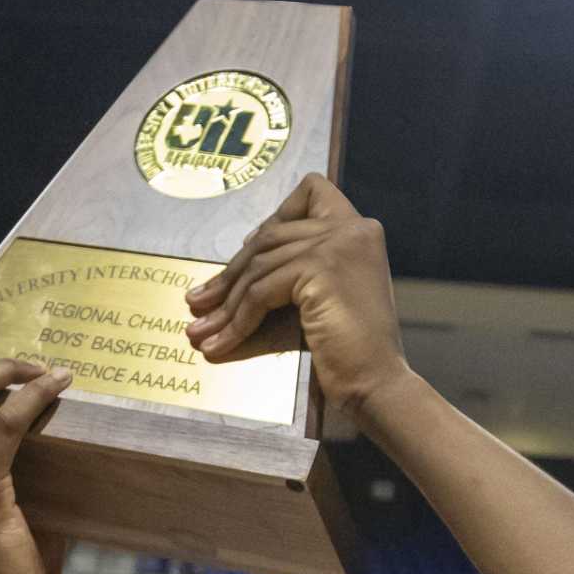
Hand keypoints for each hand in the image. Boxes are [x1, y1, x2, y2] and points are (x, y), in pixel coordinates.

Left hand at [182, 174, 412, 415]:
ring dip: (225, 303)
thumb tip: (207, 296)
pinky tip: (222, 344)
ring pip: (260, 265)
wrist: (375, 382)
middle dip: (230, 273)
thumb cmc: (345, 352)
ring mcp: (340, 244)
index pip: (312, 191)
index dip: (274, 216)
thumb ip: (274, 284)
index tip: (246, 250)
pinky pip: (261, 291)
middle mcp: (353, 228)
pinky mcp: (323, 268)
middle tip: (198, 304)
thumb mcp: (308, 305)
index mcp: (358, 231)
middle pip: (271, 235)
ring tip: (200, 331)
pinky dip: (238, 320)